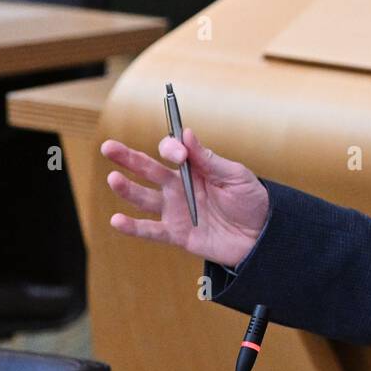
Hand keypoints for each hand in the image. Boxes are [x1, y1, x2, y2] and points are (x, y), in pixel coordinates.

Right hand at [100, 128, 269, 268]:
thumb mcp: (236, 176)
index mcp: (195, 169)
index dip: (171, 149)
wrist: (262, 237)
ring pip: (144, 198)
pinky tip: (117, 220)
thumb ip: (209, 159)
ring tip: (113, 179)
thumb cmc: (252, 202)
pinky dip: (133, 227)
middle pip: (149, 170)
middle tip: (108, 147)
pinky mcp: (177, 234)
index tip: (179, 155)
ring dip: (127, 189)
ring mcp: (175, 210)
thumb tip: (186, 134)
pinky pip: (151, 230)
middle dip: (129, 158)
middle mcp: (180, 187)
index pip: (173, 152)